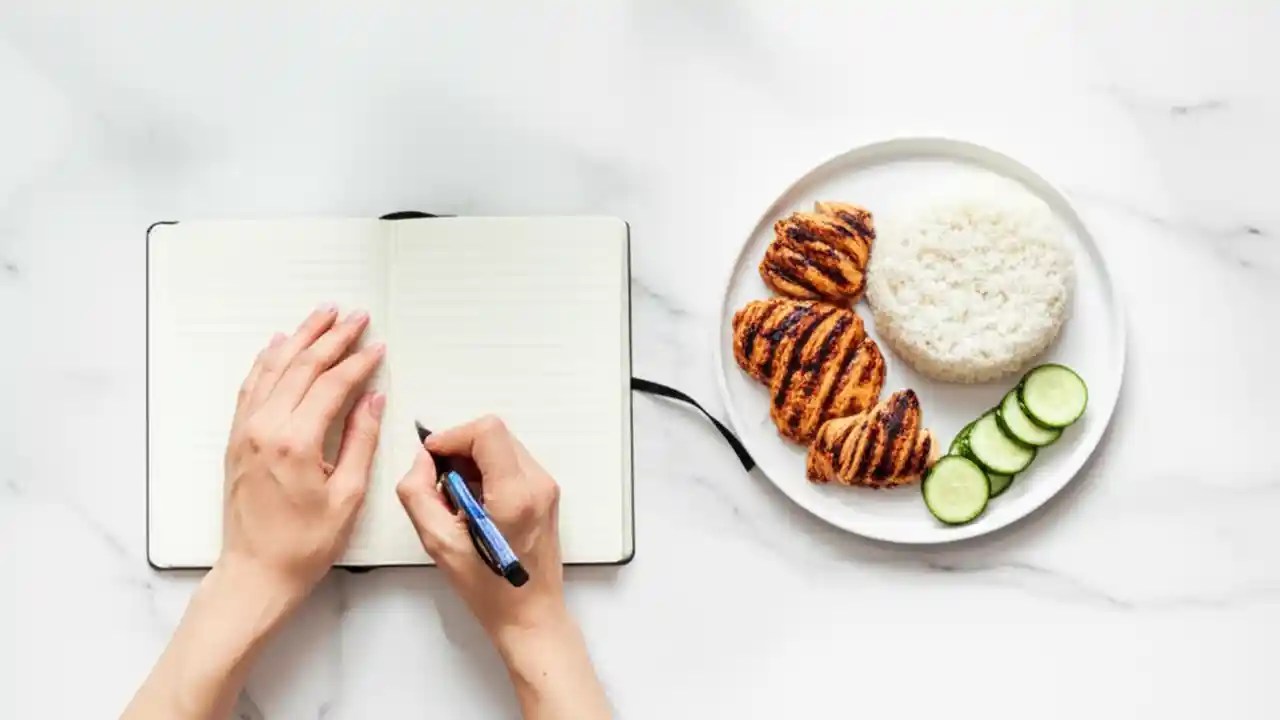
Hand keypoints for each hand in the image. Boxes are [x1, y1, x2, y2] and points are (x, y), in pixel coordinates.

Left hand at [221, 304, 385, 598]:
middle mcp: (265, 428)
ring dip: (300, 338)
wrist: (255, 573)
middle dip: (331, 338)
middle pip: (302, 367)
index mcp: (295, 442)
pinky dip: (267, 361)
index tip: (378, 347)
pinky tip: (279, 344)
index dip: (358, 363)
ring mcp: (246, 431)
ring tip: (322, 315)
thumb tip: (372, 399)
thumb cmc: (304, 544)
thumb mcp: (347, 496)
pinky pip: (252, 387)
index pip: (332, 385)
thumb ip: (361, 441)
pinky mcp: (237, 439)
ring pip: (274, 369)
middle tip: (355, 316)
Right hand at [396, 416, 564, 641]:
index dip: (453, 437)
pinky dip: (489, 471)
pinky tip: (476, 503)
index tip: (433, 460)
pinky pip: (513, 463)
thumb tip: (423, 459)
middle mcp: (538, 483)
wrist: (531, 614)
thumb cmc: (488, 589)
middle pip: (495, 434)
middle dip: (461, 449)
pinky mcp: (547, 494)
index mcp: (514, 495)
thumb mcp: (438, 543)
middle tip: (441, 482)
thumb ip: (419, 493)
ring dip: (474, 461)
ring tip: (457, 498)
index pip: (487, 431)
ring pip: (503, 446)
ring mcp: (547, 487)